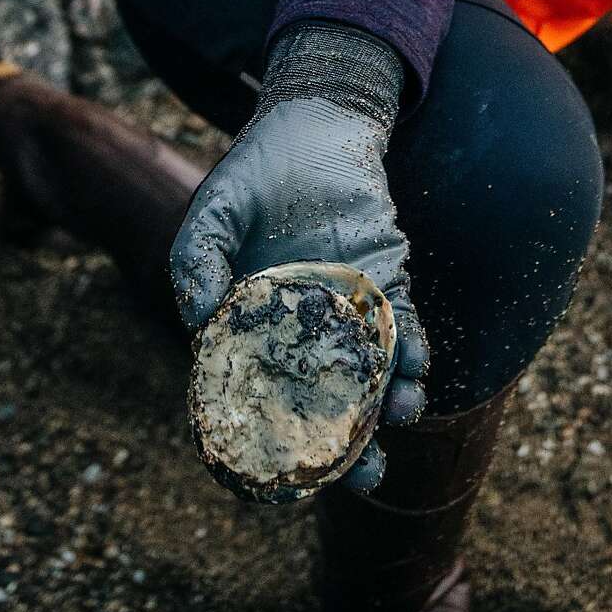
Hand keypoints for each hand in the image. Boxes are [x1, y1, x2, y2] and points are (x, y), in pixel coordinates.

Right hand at [169, 23, 428, 493]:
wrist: (314, 124)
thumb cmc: (255, 170)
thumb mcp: (214, 209)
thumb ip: (196, 258)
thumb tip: (197, 318)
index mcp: (251, 328)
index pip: (253, 403)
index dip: (262, 449)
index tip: (274, 487)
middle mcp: (301, 332)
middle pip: (321, 406)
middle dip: (345, 449)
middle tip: (362, 479)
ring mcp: (346, 312)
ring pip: (369, 377)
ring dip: (388, 407)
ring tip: (398, 422)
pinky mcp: (386, 284)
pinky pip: (402, 329)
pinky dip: (411, 353)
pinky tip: (415, 372)